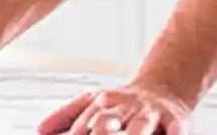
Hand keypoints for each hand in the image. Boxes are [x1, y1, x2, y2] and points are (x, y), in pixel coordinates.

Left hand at [38, 80, 191, 134]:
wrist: (164, 86)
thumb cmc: (125, 103)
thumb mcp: (94, 103)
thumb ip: (67, 116)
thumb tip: (40, 130)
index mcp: (102, 104)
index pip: (83, 125)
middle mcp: (124, 108)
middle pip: (107, 119)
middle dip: (100, 131)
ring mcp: (149, 114)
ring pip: (140, 126)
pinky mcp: (175, 120)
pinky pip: (176, 130)